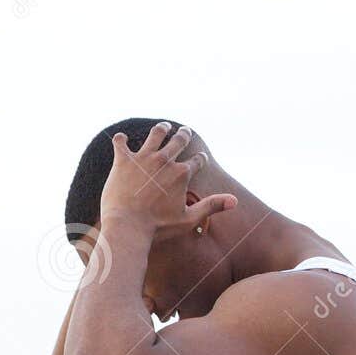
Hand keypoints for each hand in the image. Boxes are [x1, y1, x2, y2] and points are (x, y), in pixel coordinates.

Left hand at [98, 122, 234, 234]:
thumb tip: (235, 201)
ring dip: (162, 128)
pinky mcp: (123, 161)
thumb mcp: (188, 219)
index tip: (201, 158)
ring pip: (156, 134)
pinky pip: (121, 143)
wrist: (127, 226)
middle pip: (179, 140)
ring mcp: (143, 158)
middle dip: (184, 134)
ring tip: (163, 127)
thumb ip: (211, 206)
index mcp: (182, 174)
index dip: (200, 159)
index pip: (197, 161)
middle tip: (185, 131)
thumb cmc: (157, 227)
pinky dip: (121, 140)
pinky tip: (121, 139)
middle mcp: (164, 161)